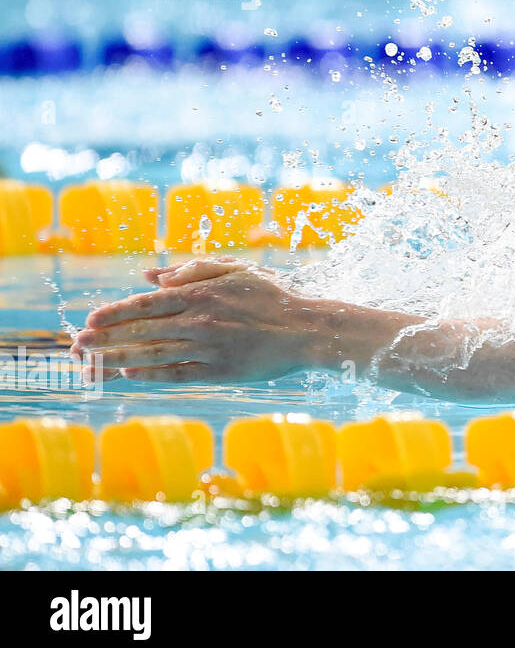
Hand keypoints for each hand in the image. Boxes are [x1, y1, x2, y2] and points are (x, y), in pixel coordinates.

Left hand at [72, 260, 320, 383]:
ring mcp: (208, 348)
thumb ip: (192, 271)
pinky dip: (152, 375)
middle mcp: (200, 321)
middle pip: (142, 331)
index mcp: (201, 294)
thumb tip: (151, 275)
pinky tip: (129, 376)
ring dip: (118, 361)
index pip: (147, 303)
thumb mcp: (234, 271)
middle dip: (106, 339)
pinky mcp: (219, 371)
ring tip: (90, 366)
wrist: (306, 330)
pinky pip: (178, 373)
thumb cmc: (271, 298)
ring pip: (153, 354)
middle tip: (76, 347)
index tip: (90, 320)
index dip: (116, 312)